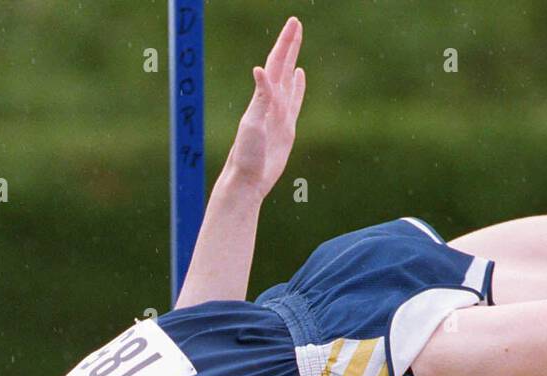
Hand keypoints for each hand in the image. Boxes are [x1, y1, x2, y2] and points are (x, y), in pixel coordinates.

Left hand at [226, 16, 306, 198]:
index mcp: (263, 99)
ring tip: (296, 44)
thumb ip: (260, 98)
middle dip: (290, 44)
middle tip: (297, 23)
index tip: (294, 23)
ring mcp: (279, 114)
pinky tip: (300, 76)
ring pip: (288, 80)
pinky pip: (295, 101)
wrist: (247, 181)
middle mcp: (271, 103)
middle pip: (282, 66)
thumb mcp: (252, 124)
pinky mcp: (286, 128)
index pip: (276, 64)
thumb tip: (260, 70)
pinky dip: (298, 86)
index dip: (285, 43)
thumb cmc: (246, 155)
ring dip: (293, 61)